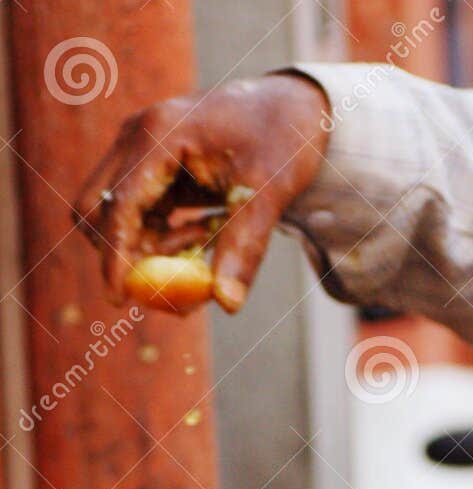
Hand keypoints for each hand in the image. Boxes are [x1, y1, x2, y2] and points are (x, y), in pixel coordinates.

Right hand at [74, 75, 329, 312]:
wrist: (286, 109)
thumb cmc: (280, 142)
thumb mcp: (269, 193)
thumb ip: (245, 247)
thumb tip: (227, 303)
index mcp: (160, 134)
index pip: (119, 203)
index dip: (115, 254)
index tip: (118, 299)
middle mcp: (137, 137)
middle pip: (95, 208)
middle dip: (123, 253)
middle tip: (171, 278)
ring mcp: (137, 150)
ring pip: (112, 216)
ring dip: (148, 248)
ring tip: (203, 240)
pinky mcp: (147, 167)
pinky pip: (135, 215)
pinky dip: (159, 239)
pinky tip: (200, 234)